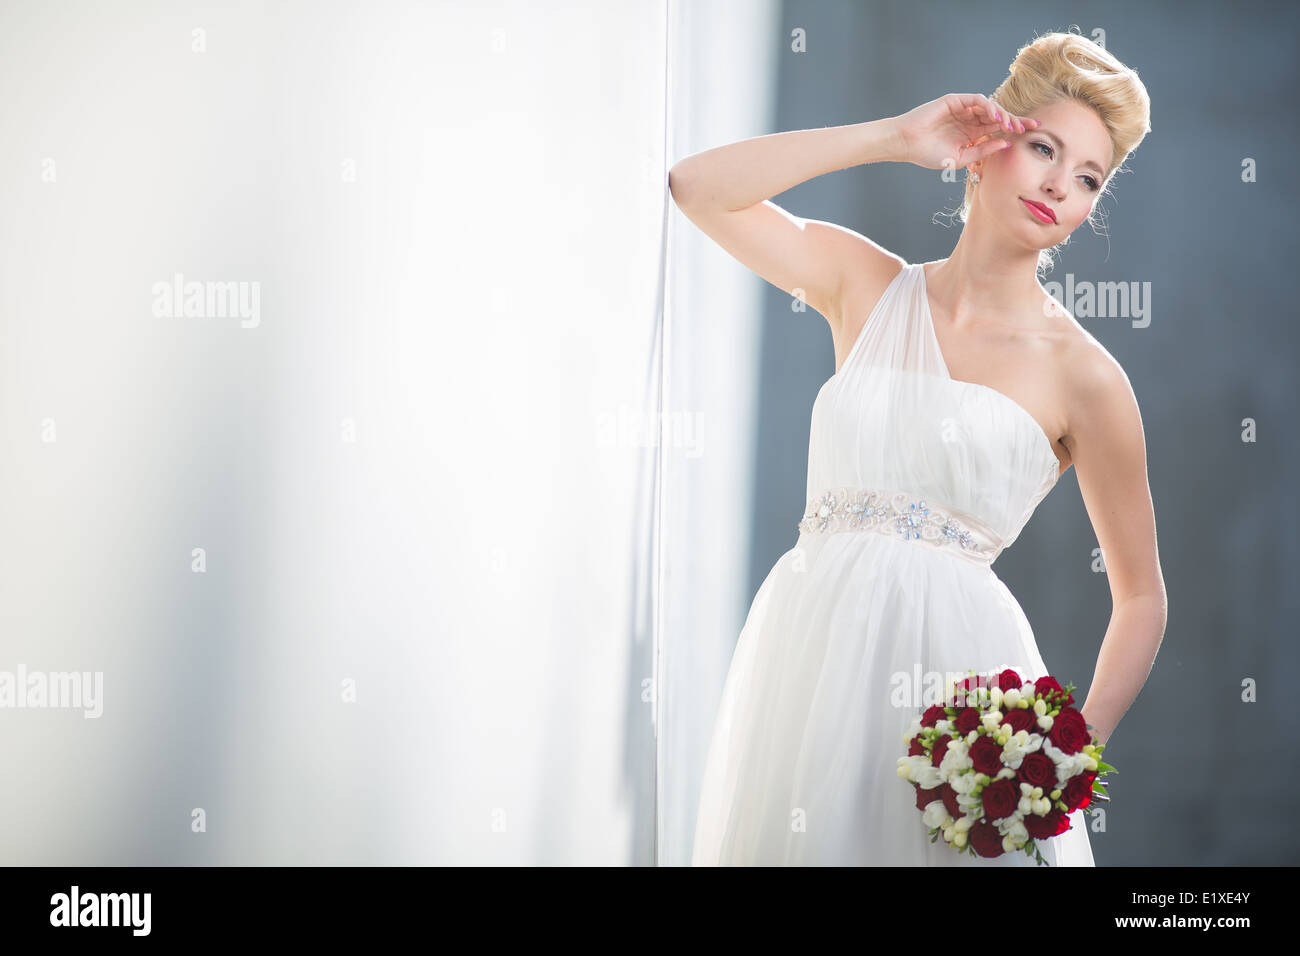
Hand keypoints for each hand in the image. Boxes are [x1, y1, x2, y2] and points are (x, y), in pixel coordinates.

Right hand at [890, 93, 1038, 171]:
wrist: (906, 145)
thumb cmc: (928, 154)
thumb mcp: (960, 158)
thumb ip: (982, 150)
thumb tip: (1006, 143)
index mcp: (970, 134)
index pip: (996, 130)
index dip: (1013, 130)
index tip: (1031, 133)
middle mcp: (968, 120)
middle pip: (997, 117)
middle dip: (1015, 120)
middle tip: (1030, 126)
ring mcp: (962, 109)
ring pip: (990, 107)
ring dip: (1003, 114)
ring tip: (1011, 125)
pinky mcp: (955, 101)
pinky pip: (977, 100)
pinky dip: (988, 106)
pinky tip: (995, 117)